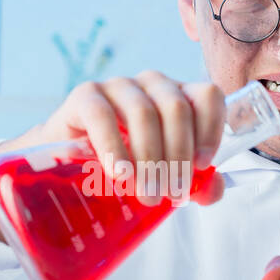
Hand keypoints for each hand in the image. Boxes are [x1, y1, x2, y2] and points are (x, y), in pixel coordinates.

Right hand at [0, 72, 226, 241]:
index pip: (207, 95)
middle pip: (177, 107)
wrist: (67, 167)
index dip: (210, 129)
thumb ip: (194, 184)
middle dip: (178, 155)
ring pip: (144, 112)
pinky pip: (103, 115)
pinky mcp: (85, 96)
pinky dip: (115, 147)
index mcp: (178, 97)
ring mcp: (118, 86)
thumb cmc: (126, 168)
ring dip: (150, 158)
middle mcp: (152, 85)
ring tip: (146, 194)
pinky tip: (120, 175)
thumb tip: (212, 191)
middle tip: (170, 194)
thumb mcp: (163, 177)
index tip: (203, 165)